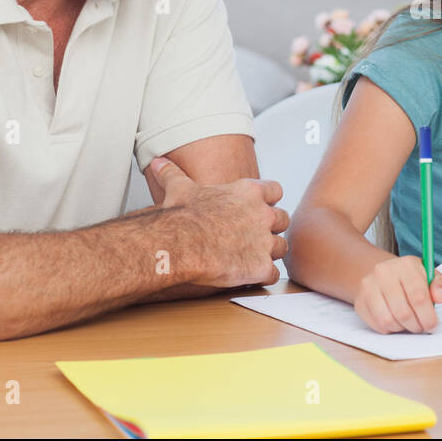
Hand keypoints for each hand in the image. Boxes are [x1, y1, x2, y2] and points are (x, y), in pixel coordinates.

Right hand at [151, 157, 289, 287]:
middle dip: (272, 228)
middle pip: (283, 219)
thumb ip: (173, 174)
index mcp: (250, 192)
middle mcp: (263, 215)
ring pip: (281, 247)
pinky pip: (273, 274)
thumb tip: (158, 163)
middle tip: (256, 236)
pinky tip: (249, 277)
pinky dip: (263, 277)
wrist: (178, 244)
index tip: (257, 208)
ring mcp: (265, 242)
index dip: (268, 201)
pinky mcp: (261, 267)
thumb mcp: (179, 188)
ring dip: (270, 253)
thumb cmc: (181, 216)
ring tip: (252, 258)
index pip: (275, 191)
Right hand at [354, 255, 441, 333]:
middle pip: (403, 312)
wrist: (382, 275)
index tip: (433, 325)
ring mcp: (369, 287)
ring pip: (389, 320)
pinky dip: (391, 329)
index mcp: (406, 264)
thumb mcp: (429, 276)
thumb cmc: (410, 278)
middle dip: (417, 326)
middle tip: (423, 328)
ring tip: (410, 324)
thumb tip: (440, 297)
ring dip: (403, 328)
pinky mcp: (360, 302)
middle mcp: (384, 272)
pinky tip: (397, 322)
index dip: (428, 316)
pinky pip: (377, 325)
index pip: (419, 296)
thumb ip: (439, 285)